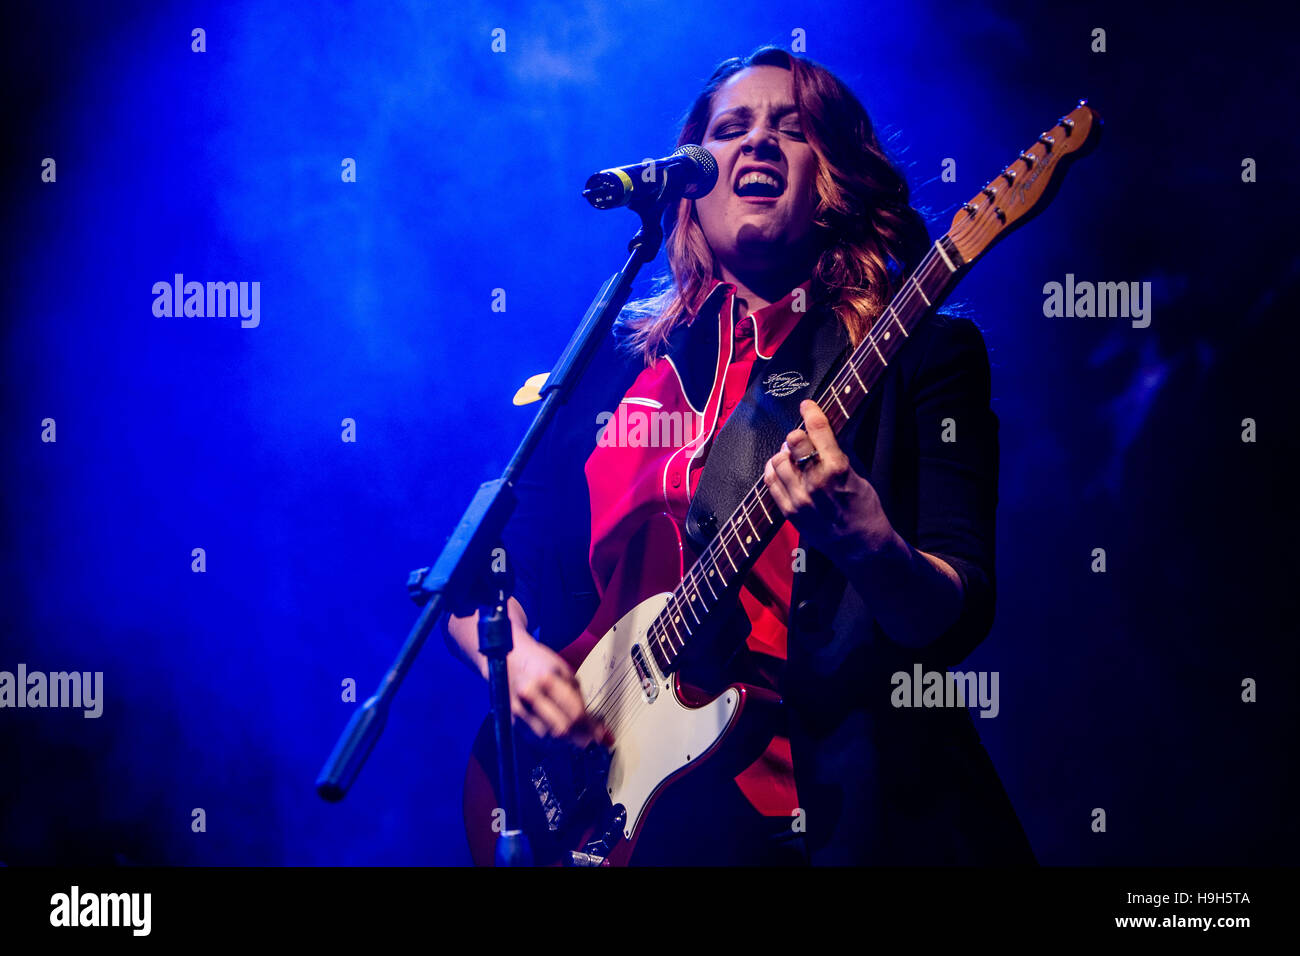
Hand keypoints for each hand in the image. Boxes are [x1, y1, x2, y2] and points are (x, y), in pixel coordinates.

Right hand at [490, 630, 612, 747]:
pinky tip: (558, 737)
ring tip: (575, 735)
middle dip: (580, 738)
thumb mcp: (565, 674)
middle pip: (561, 729)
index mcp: (547, 679)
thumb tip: (598, 727)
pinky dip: (550, 742)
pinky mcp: (511, 720)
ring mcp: (518, 709)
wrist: (509, 659)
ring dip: (566, 742)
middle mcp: (530, 695)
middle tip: (591, 739)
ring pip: (549, 738)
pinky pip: (535, 739)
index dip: (591, 729)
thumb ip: (579, 701)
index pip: (574, 713)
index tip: (602, 737)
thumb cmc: (539, 664)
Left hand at [762, 399, 898, 560]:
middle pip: (793, 442)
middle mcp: (814, 482)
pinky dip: (773, 470)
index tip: (807, 405)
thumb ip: (836, 455)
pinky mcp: (788, 511)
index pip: (818, 430)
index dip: (811, 412)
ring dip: (784, 453)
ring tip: (792, 455)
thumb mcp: (858, 475)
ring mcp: (798, 498)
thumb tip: (819, 435)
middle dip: (797, 435)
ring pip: (778, 460)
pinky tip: (781, 467)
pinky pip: (770, 482)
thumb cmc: (865, 509)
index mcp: (836, 469)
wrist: (861, 546)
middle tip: (801, 437)